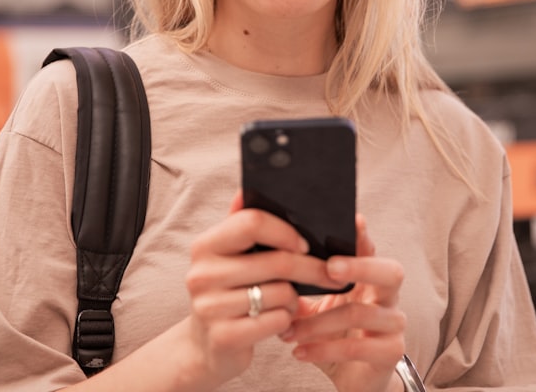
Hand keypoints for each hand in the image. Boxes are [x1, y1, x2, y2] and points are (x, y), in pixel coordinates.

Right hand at [181, 191, 341, 386]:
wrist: (204, 346)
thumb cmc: (228, 292)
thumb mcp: (230, 257)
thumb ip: (242, 224)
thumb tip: (248, 189)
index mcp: (206, 245)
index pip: (252, 221)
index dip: (286, 231)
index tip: (305, 243)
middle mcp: (202, 273)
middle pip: (276, 261)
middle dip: (311, 268)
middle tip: (332, 274)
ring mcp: (209, 307)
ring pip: (280, 293)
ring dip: (295, 299)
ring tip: (289, 301)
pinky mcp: (223, 337)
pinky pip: (275, 321)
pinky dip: (286, 320)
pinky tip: (280, 320)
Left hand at [282, 216, 406, 391]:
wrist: (351, 377)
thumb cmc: (329, 331)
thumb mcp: (313, 303)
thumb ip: (298, 280)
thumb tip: (263, 248)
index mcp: (369, 276)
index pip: (370, 248)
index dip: (362, 236)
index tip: (351, 221)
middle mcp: (387, 295)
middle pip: (390, 272)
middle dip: (360, 266)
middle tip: (329, 267)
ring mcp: (393, 324)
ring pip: (361, 313)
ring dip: (319, 322)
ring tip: (289, 331)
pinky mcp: (390, 352)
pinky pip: (358, 347)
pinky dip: (324, 349)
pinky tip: (299, 352)